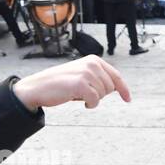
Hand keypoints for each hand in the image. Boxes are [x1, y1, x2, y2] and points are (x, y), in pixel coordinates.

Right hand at [12, 57, 131, 111]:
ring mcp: (86, 73)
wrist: (37, 87)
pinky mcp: (80, 84)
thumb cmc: (61, 84)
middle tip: (82, 94)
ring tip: (77, 94)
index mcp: (94, 60)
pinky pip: (95, 100)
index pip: (116, 76)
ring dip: (92, 99)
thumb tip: (118, 88)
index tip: (128, 99)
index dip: (124, 89)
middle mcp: (92, 64)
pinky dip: (90, 104)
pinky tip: (80, 102)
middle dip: (100, 95)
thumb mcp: (82, 75)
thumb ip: (99, 78)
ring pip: (103, 94)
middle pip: (111, 88)